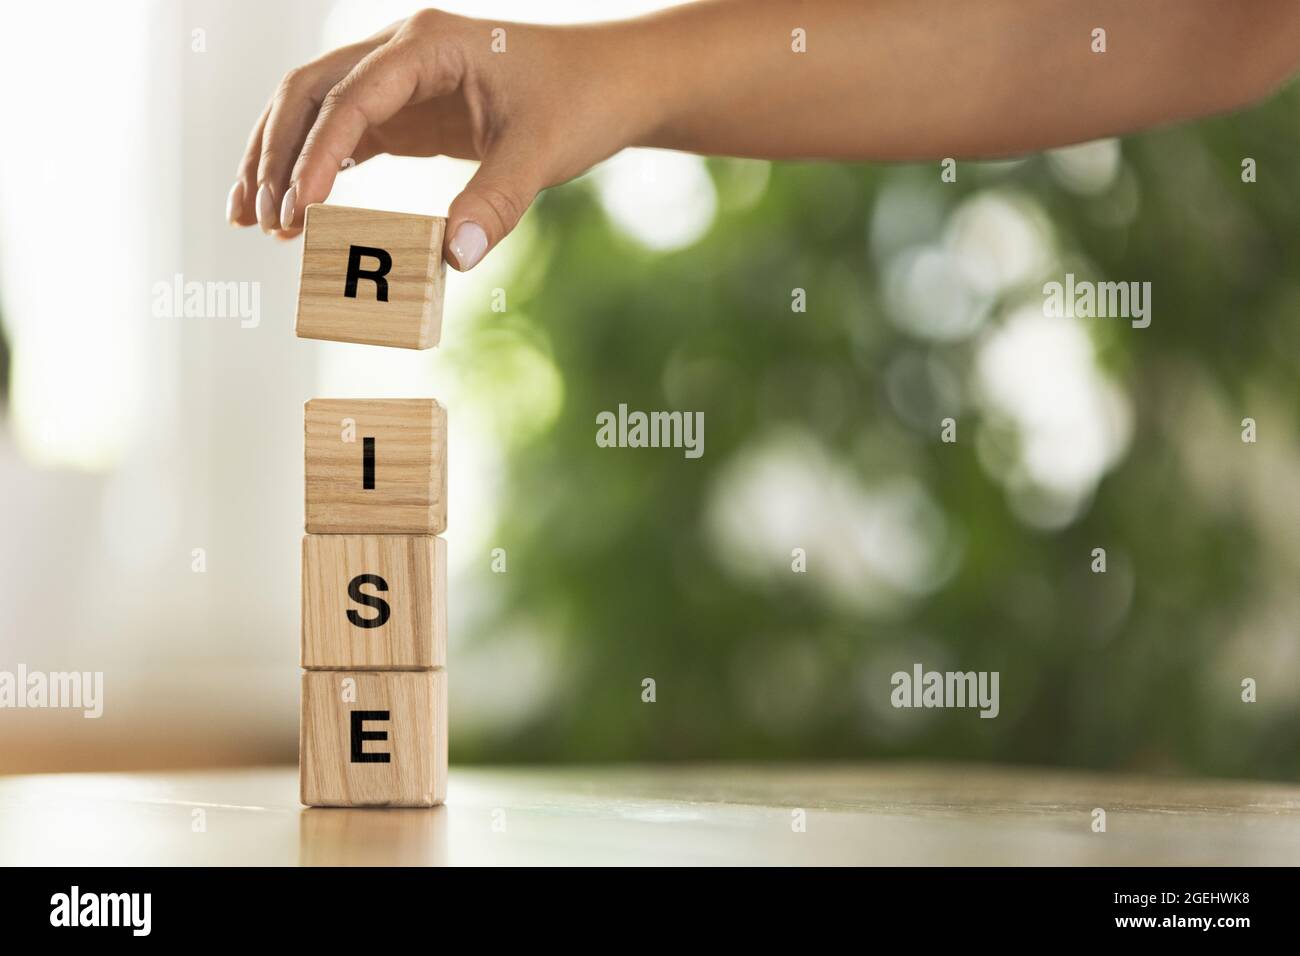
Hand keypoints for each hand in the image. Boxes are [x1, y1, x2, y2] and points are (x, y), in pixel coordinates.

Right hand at [227, 9, 652, 269]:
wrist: (612, 84)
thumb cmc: (581, 102)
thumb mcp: (542, 153)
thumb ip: (496, 204)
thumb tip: (449, 260)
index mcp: (428, 45)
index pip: (350, 98)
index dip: (316, 157)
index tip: (300, 214)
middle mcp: (402, 51)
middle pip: (309, 93)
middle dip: (276, 155)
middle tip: (262, 222)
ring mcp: (400, 79)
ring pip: (315, 110)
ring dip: (280, 159)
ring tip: (252, 221)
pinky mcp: (408, 110)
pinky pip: (344, 133)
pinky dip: (315, 168)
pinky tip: (296, 210)